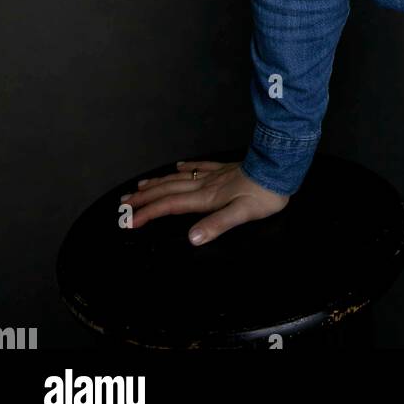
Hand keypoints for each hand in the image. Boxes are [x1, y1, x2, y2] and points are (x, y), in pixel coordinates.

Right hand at [120, 160, 289, 244]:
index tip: (129, 221)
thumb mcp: (242, 214)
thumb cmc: (264, 195)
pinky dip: (185, 168)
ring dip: (158, 182)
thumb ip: (216, 225)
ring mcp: (214, 176)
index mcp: (206, 198)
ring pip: (179, 178)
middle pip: (168, 190)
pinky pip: (199, 167)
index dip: (148, 213)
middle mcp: (205, 185)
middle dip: (144, 197)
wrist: (280, 168)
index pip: (170, 206)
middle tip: (124, 202)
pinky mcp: (225, 170)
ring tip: (141, 185)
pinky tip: (179, 166)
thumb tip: (192, 238)